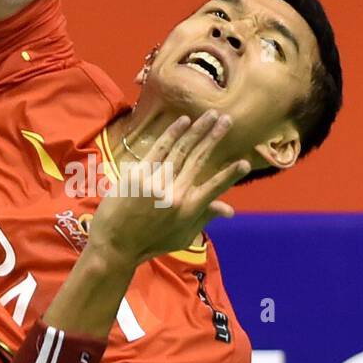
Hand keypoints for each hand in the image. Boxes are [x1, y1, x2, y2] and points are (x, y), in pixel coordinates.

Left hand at [88, 111, 248, 268]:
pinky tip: (184, 121)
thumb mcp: (183, 236)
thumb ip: (205, 218)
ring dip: (198, 130)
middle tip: (227, 120)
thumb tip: (230, 210)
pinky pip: (159, 149)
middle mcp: (176, 194)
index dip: (230, 174)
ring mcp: (156, 183)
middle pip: (199, 159)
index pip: (214, 187)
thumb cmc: (151, 242)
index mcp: (189, 210)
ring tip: (210, 116)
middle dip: (215, 137)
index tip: (245, 162)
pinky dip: (172, 133)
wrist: (116, 246)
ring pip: (181, 150)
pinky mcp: (138, 175)